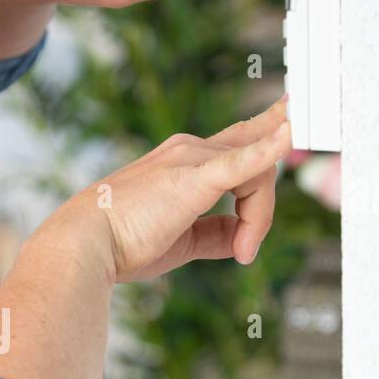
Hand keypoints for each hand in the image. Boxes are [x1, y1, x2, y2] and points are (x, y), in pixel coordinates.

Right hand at [60, 97, 291, 283]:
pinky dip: (270, 151)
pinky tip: (290, 138)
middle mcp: (188, 149)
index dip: (269, 135)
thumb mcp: (179, 242)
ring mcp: (191, 159)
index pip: (238, 142)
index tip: (293, 124)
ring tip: (242, 254)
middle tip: (254, 234)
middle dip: (268, 188)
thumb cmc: (120, 245)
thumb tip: (240, 240)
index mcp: (180, 159)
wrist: (84, 245)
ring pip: (258, 173)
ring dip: (260, 218)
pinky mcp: (196, 178)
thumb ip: (214, 235)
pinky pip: (245, 161)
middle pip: (256, 157)